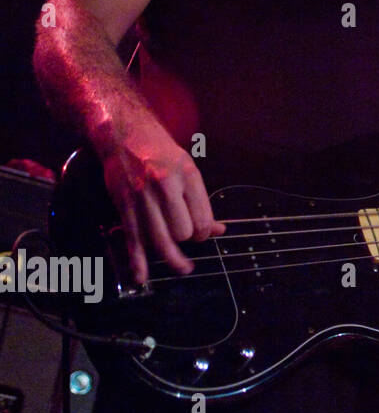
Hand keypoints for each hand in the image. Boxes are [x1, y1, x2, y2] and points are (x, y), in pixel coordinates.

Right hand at [98, 122, 223, 282]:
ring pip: (160, 239)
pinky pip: (133, 238)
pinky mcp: (124, 205)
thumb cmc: (162, 153)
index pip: (203, 218)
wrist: (125, 135)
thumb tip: (219, 230)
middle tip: (188, 237)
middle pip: (183, 232)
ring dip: (173, 259)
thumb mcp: (189, 169)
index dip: (206, 232)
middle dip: (188, 240)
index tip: (204, 233)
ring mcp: (143, 198)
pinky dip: (138, 261)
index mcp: (187, 176)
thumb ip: (202, 201)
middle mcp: (166, 187)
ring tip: (183, 268)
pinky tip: (142, 277)